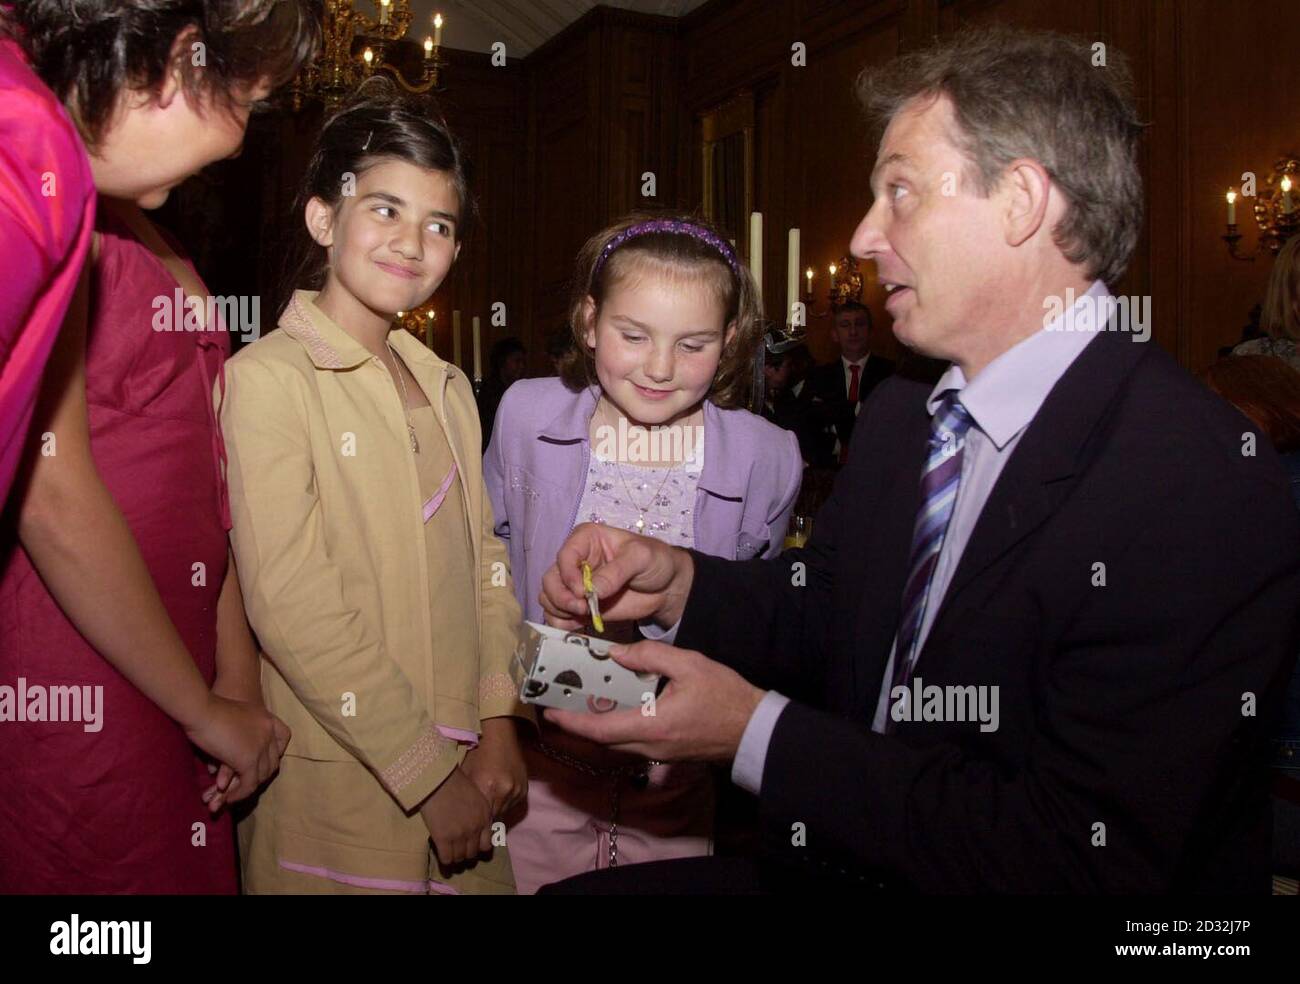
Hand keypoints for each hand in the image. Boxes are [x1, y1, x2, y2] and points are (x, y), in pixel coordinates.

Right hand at [186, 694, 289, 813]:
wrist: (200, 708)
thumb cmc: (207, 709)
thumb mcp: (232, 717)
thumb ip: (239, 732)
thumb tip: (233, 754)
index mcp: (266, 719)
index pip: (283, 739)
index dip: (273, 754)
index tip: (259, 764)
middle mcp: (269, 733)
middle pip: (272, 762)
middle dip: (258, 776)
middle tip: (242, 785)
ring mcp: (261, 747)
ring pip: (261, 776)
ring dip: (246, 788)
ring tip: (232, 796)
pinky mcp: (248, 761)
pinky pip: (249, 784)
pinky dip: (239, 794)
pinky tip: (228, 798)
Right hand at [420, 766, 493, 864]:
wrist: (438, 779)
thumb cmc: (455, 781)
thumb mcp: (476, 795)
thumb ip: (479, 811)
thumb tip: (474, 822)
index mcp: (484, 817)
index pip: (486, 845)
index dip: (478, 848)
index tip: (470, 847)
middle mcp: (475, 829)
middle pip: (472, 853)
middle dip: (465, 854)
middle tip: (457, 851)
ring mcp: (460, 835)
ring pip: (459, 858)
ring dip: (454, 858)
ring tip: (449, 855)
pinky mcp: (443, 838)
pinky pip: (446, 858)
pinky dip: (444, 860)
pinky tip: (441, 855)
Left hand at [460, 717, 527, 817]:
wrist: (500, 735)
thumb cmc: (477, 752)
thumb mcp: (466, 774)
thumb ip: (467, 796)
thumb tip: (460, 814)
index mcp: (487, 788)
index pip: (482, 819)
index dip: (477, 824)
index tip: (471, 827)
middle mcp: (504, 792)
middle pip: (494, 818)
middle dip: (486, 820)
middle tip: (477, 821)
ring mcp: (517, 790)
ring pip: (504, 812)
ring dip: (496, 812)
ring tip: (486, 809)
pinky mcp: (525, 789)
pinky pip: (513, 804)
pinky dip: (505, 804)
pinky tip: (497, 798)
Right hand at [539, 522, 693, 630]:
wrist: (666, 587)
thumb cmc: (654, 561)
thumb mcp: (641, 557)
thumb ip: (616, 572)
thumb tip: (592, 591)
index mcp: (585, 539)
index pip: (565, 556)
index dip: (568, 575)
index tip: (583, 592)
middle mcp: (574, 561)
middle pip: (550, 579)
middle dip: (561, 597)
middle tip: (582, 608)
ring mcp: (574, 585)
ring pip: (549, 598)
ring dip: (560, 611)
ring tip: (583, 616)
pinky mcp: (578, 606)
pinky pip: (558, 616)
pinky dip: (562, 623)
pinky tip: (579, 625)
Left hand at [544, 640, 764, 762]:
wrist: (754, 729)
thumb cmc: (725, 695)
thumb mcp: (690, 664)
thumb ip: (651, 655)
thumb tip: (616, 653)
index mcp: (652, 725)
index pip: (600, 730)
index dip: (571, 723)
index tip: (549, 712)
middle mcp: (650, 746)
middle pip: (603, 741)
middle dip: (577, 726)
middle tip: (558, 705)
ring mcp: (658, 753)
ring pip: (616, 744)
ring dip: (596, 729)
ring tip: (580, 706)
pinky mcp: (667, 752)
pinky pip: (631, 743)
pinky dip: (615, 729)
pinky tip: (613, 710)